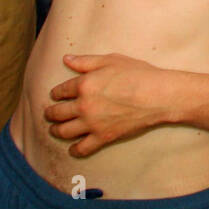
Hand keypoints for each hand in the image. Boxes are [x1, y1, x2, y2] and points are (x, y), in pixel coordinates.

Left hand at [43, 54, 170, 156]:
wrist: (158, 95)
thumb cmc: (138, 74)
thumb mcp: (112, 60)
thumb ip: (86, 61)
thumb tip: (66, 59)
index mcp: (84, 84)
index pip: (60, 91)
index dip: (56, 93)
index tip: (56, 96)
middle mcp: (83, 106)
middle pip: (57, 113)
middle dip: (50, 113)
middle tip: (50, 114)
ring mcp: (92, 124)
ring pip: (63, 132)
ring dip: (56, 131)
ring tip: (55, 130)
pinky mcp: (103, 137)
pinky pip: (82, 148)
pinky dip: (74, 150)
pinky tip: (73, 148)